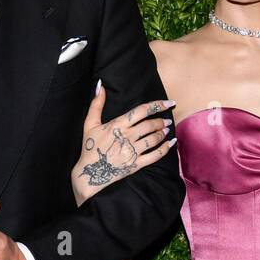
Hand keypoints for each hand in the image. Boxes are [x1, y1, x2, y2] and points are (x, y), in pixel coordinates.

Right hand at [71, 82, 175, 204]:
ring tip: (167, 129)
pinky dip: (165, 148)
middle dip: (161, 121)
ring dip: (163, 133)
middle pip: (150, 125)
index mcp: (117, 125)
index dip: (157, 105)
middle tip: (166, 120)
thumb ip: (96, 104)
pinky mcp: (136, 164)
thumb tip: (100, 86)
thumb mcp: (89, 124)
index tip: (169, 103)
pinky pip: (155, 155)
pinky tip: (170, 143)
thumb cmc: (90, 147)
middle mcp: (127, 137)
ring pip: (154, 139)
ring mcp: (132, 151)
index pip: (142, 111)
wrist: (90, 173)